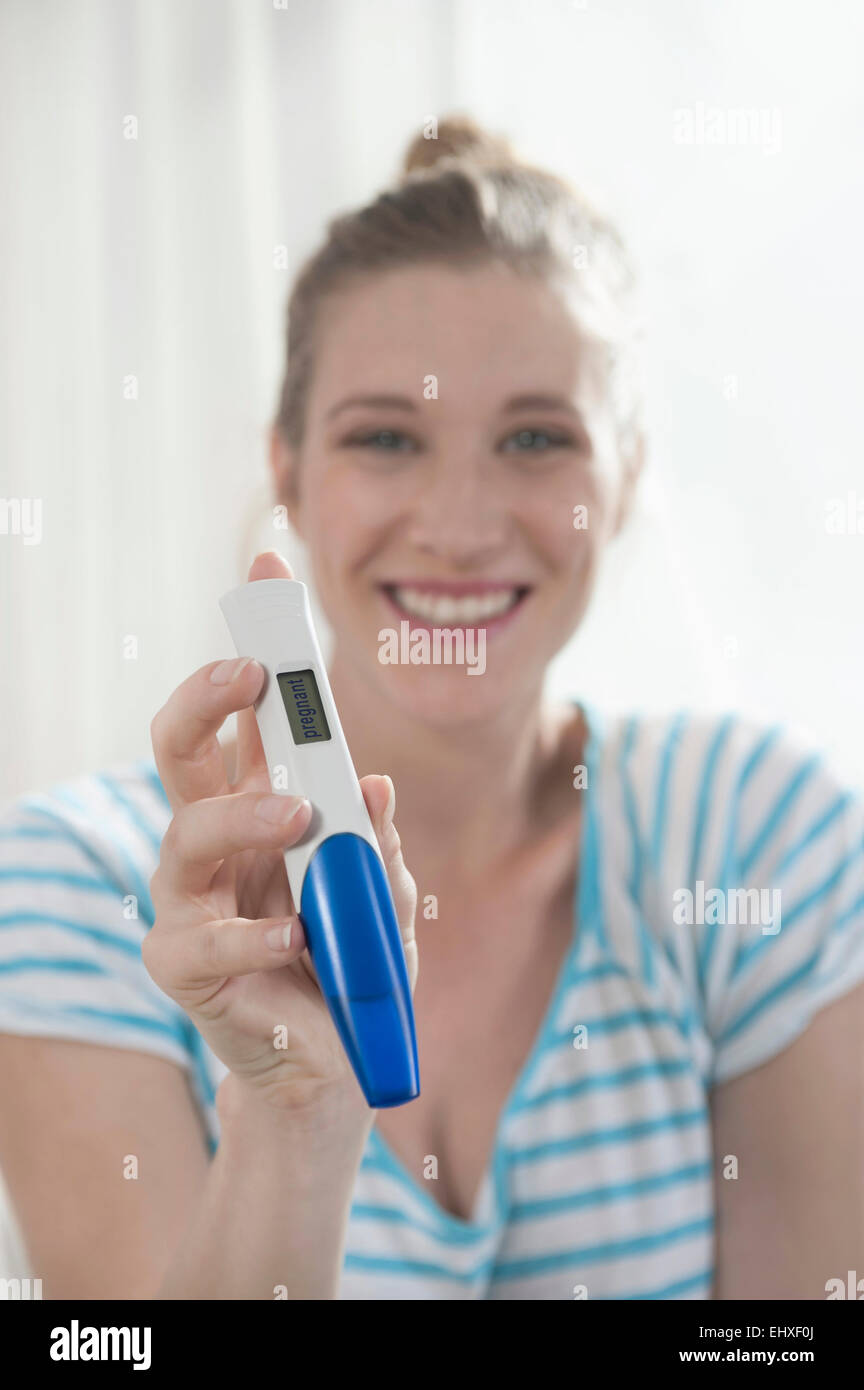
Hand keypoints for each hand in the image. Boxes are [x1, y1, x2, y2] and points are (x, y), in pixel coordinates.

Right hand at [144, 551, 417, 1113]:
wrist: (335, 1067)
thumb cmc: (355, 966)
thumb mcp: (385, 899)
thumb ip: (378, 847)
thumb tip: (374, 784)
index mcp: (264, 807)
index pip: (248, 715)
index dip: (254, 641)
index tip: (268, 566)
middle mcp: (218, 842)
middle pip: (180, 746)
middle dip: (208, 694)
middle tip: (251, 673)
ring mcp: (192, 900)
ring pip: (184, 831)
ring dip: (244, 814)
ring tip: (299, 816)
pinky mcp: (183, 967)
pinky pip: (202, 937)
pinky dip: (255, 932)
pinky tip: (296, 937)